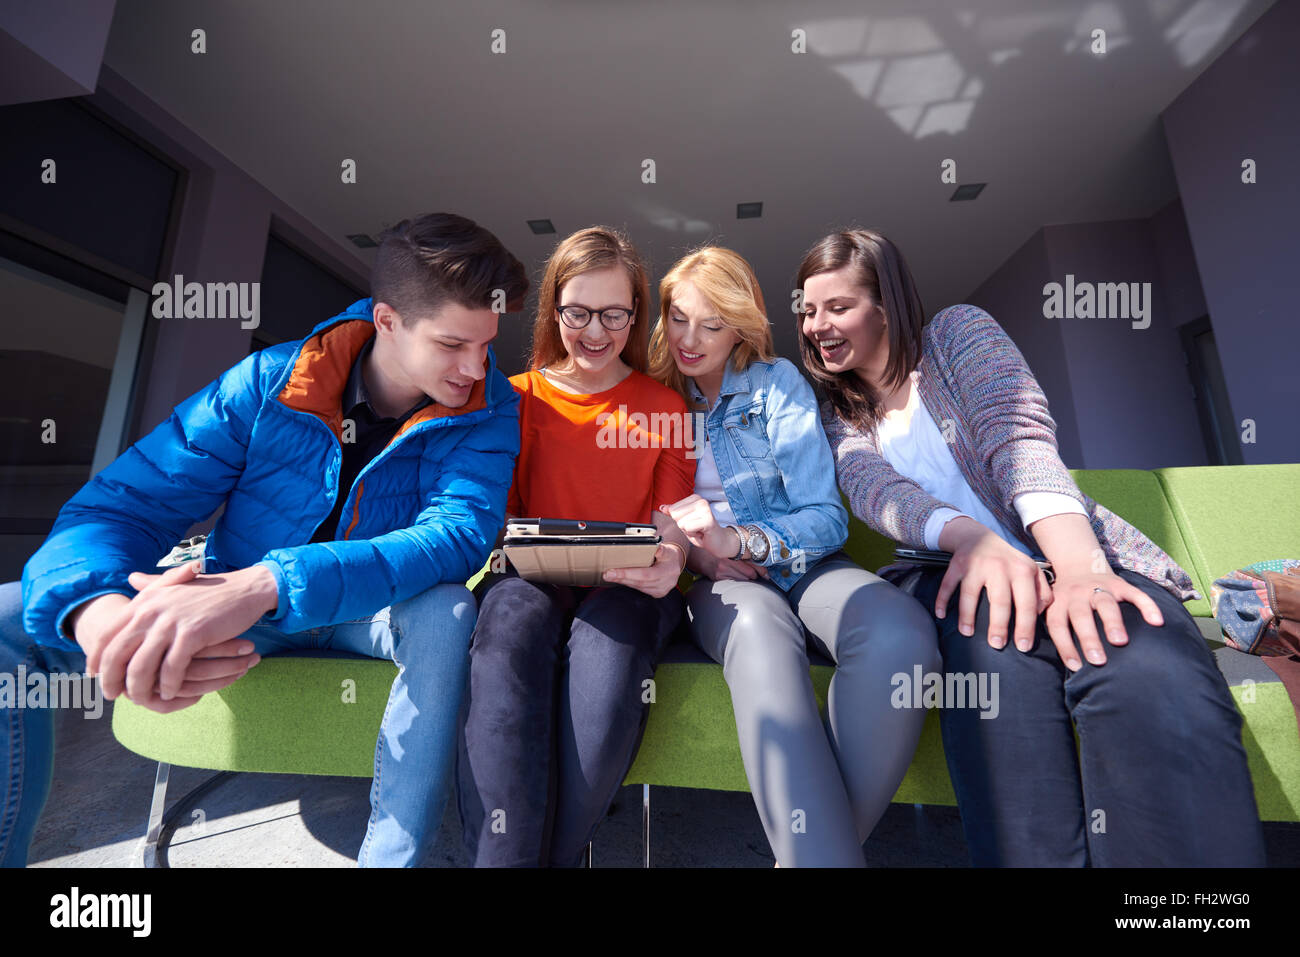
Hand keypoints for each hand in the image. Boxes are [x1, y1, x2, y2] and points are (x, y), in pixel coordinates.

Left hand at [89, 561, 275, 706]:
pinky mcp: (192, 635)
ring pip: (142, 666)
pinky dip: (168, 686)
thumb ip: (152, 585)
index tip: (95, 676)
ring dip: (139, 688)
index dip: (97, 658)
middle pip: (118, 654)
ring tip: (142, 700)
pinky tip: (170, 693)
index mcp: (144, 600)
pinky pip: (172, 669)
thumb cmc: (211, 590)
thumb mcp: (176, 585)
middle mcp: (151, 610)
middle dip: (111, 679)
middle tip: (113, 696)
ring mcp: (171, 622)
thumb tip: (131, 578)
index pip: (108, 634)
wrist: (246, 589)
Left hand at [603, 542, 686, 597]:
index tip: (613, 571)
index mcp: (669, 570)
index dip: (628, 574)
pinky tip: (621, 579)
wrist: (675, 563)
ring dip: (623, 581)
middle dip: (621, 578)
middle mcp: (666, 583)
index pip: (645, 574)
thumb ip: (660, 549)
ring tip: (610, 576)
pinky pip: (641, 590)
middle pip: (639, 583)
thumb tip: (654, 548)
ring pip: (639, 587)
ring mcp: (662, 590)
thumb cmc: (668, 555)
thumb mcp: (667, 548)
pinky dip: (629, 584)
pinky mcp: (657, 593)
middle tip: (607, 574)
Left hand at [659, 496, 737, 559]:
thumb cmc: (701, 530)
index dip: (680, 520)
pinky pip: (688, 528)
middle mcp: (701, 500)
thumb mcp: (685, 520)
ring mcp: (705, 509)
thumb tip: (662, 507)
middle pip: (675, 515)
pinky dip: (693, 534)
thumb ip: (674, 513)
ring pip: (681, 523)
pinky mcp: (708, 520)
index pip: (672, 509)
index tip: (692, 522)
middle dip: (683, 525)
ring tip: (699, 530)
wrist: (718, 541)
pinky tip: (702, 533)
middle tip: (696, 527)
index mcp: (695, 498)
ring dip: (688, 531)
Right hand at [687, 547, 767, 581]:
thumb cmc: (713, 549)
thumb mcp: (728, 548)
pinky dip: (737, 581)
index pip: (752, 563)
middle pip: (749, 573)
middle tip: (759, 575)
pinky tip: (737, 579)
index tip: (766, 574)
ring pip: (743, 579)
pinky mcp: (717, 577)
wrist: (696, 554)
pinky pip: (732, 582)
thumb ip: (740, 553)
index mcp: (732, 553)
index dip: (761, 570)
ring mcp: (722, 571)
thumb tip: (756, 560)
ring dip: (747, 579)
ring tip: (748, 577)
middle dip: (755, 575)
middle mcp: (728, 562)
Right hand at [935, 518, 1051, 653]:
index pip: (1027, 603)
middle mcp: (1000, 566)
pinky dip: (942, 599)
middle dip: (999, 626)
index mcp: (1022, 570)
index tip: (1023, 646)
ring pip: (970, 594)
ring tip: (966, 633)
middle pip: (1000, 601)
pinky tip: (941, 614)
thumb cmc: (1007, 560)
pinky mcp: (958, 564)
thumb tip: (1039, 615)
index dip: (1026, 626)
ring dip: (967, 616)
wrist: (979, 535)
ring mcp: (977, 564)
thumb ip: (1042, 592)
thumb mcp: (1030, 570)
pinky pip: (948, 584)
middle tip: (997, 645)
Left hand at [1042, 570, 1163, 670]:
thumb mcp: (1052, 606)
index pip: (1058, 625)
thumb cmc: (1067, 599)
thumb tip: (1040, 653)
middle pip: (1081, 615)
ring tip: (1120, 642)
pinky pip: (1135, 594)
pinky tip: (1156, 621)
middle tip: (1097, 660)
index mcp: (1059, 602)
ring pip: (1105, 604)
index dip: (1065, 646)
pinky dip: (1147, 606)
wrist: (1079, 564)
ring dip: (1112, 622)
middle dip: (1088, 638)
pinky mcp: (1120, 584)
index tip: (1076, 667)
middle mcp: (1077, 594)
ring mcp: (1099, 587)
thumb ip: (1053, 626)